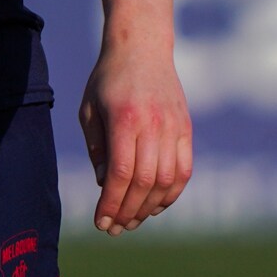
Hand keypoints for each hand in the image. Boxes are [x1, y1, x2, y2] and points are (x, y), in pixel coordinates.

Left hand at [78, 38, 192, 234]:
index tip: (101, 222)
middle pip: (144, 182)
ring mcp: (174, 127)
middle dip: (128, 211)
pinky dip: (171, 194)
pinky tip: (155, 206)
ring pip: (167, 181)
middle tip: (114, 228)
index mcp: (125, 118)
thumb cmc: (108, 79)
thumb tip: (104, 185)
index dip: (111, 203)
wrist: (142, 47)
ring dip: (149, 207)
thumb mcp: (90, 109)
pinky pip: (184, 171)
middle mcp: (153, 124)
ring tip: (132, 220)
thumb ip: (97, 147)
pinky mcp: (186, 129)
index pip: (120, 173)